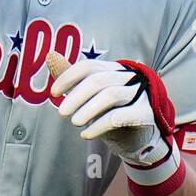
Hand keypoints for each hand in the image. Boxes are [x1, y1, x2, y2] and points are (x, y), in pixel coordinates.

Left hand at [47, 52, 172, 166]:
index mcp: (113, 70)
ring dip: (88, 110)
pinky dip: (99, 125)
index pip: (89, 66)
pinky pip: (119, 116)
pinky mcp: (145, 114)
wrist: (138, 138)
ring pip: (110, 95)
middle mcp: (128, 78)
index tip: (54, 93)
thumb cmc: (112, 113)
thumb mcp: (91, 97)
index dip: (68, 77)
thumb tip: (51, 57)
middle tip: (61, 112)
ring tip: (75, 122)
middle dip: (76, 96)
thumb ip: (73, 80)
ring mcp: (139, 94)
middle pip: (98, 80)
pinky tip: (87, 134)